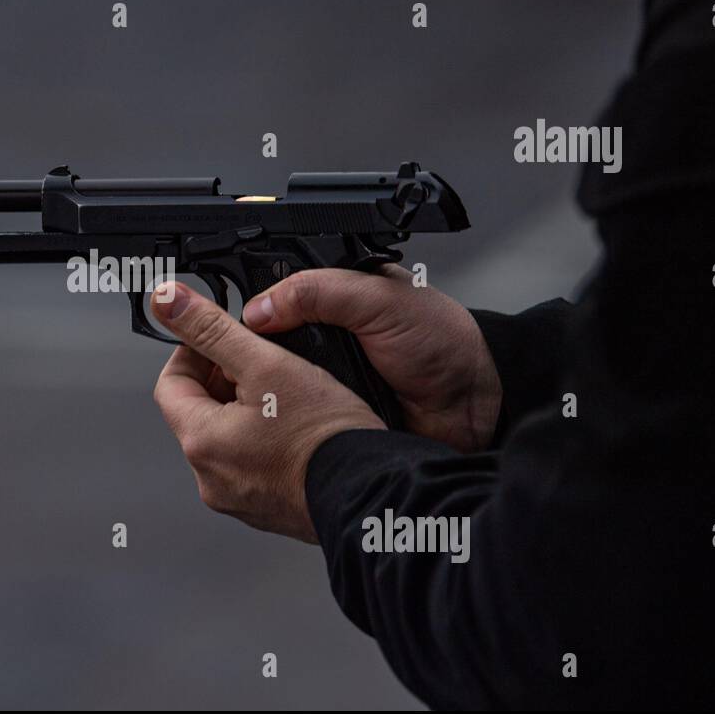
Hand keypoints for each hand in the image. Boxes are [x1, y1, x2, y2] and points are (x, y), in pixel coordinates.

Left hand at [150, 281, 385, 543]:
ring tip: (285, 394)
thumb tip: (169, 302)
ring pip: (228, 438)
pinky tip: (297, 429)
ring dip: (246, 411)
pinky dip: (266, 442)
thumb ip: (211, 329)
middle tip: (261, 363)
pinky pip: (253, 464)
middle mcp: (211, 479)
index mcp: (200, 443)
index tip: (219, 337)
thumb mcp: (266, 363)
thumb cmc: (326, 436)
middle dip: (223, 381)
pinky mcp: (267, 508)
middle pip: (198, 412)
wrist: (372, 490)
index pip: (171, 383)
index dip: (193, 351)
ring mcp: (238, 498)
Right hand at [242, 266, 501, 452]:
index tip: (237, 332)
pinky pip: (299, 419)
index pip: (272, 302)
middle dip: (261, 360)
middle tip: (257, 370)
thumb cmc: (442, 342)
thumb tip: (259, 308)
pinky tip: (291, 421)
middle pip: (267, 348)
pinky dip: (297, 420)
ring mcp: (326, 380)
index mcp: (332, 297)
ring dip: (278, 393)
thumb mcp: (379, 300)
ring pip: (277, 386)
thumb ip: (319, 292)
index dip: (254, 317)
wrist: (476, 404)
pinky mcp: (332, 416)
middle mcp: (324, 337)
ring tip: (273, 398)